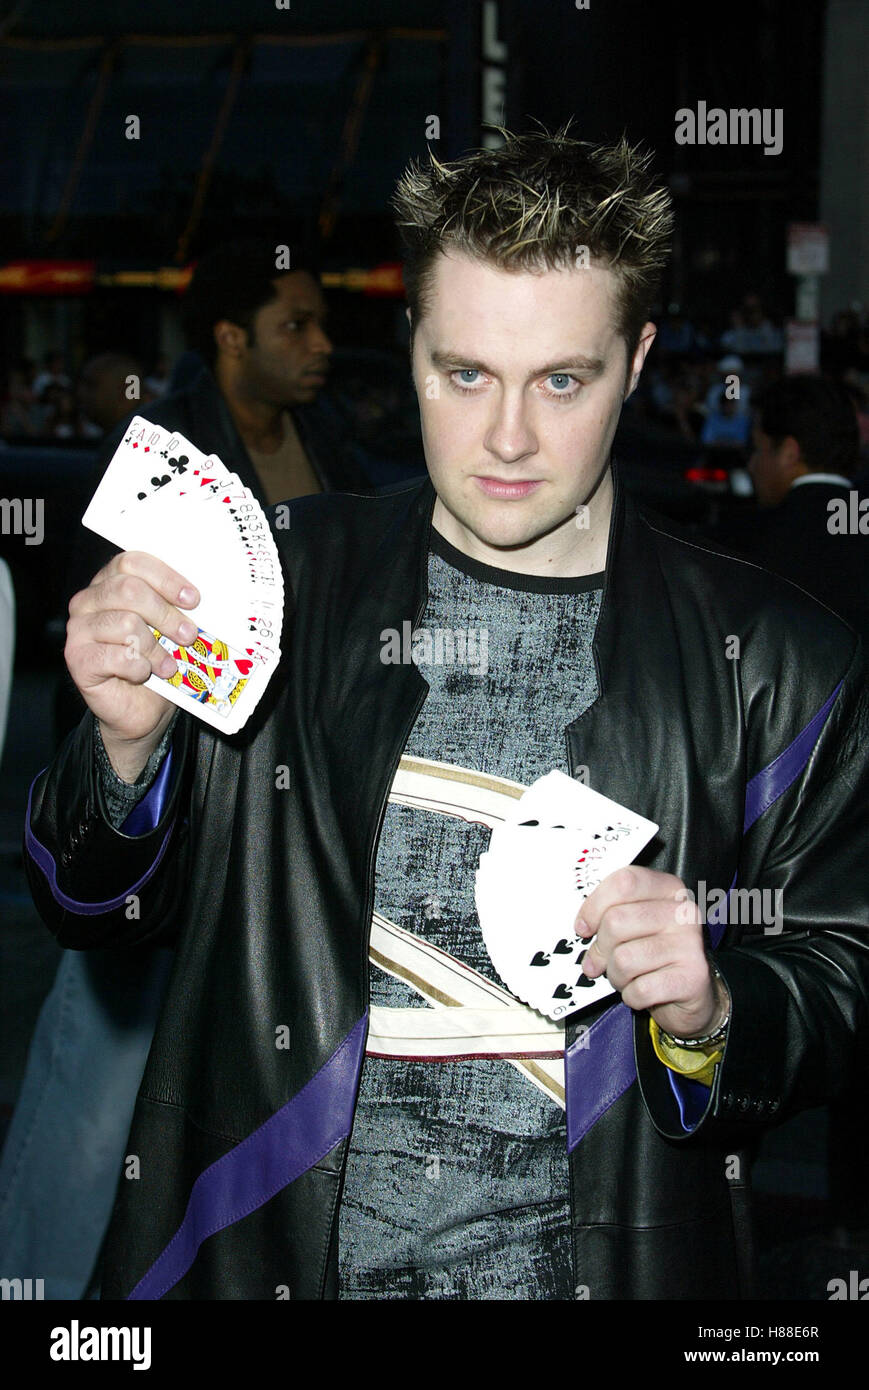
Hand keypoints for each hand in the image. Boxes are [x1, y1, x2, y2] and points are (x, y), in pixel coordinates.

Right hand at [65, 551, 199, 777]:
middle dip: (166, 614)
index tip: (193, 600)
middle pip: (129, 589)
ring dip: (155, 648)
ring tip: (168, 666)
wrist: (140, 709)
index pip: (132, 562)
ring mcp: (79, 630)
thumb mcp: (170, 630)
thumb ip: (176, 609)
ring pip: (126, 623)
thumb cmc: (156, 663)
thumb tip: (199, 599)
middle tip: (188, 636)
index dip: (166, 578)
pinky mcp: (78, 659)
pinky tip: (145, 674)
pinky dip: (139, 667)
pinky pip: (115, 656)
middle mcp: (88, 601)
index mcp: (109, 582)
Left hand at [575, 867, 727, 1038]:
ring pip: (624, 958)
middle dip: (601, 948)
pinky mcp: (693, 977)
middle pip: (616, 921)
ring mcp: (690, 944)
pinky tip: (643, 991)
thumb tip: (583, 927)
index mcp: (668, 889)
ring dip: (616, 975)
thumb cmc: (658, 954)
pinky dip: (632, 996)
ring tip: (628, 976)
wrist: (694, 993)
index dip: (594, 906)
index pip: (623, 882)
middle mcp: (683, 912)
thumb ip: (611, 914)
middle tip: (605, 961)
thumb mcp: (636, 924)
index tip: (584, 927)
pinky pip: (640, 989)